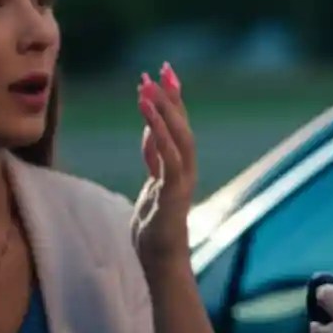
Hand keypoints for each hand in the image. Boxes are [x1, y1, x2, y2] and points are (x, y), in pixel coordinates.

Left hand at [131, 62, 196, 274]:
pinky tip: (147, 112)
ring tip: (150, 85)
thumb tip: (149, 132)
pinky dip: (158, 132)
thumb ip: (153, 160)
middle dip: (173, 96)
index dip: (172, 101)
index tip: (163, 76)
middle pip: (182, 126)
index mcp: (178, 168)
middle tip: (163, 68)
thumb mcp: (149, 188)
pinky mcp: (174, 193)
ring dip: (165, 109)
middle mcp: (185, 170)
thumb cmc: (154, 232)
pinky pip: (168, 156)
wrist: (162, 263)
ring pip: (178, 137)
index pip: (177, 128)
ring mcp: (182, 181)